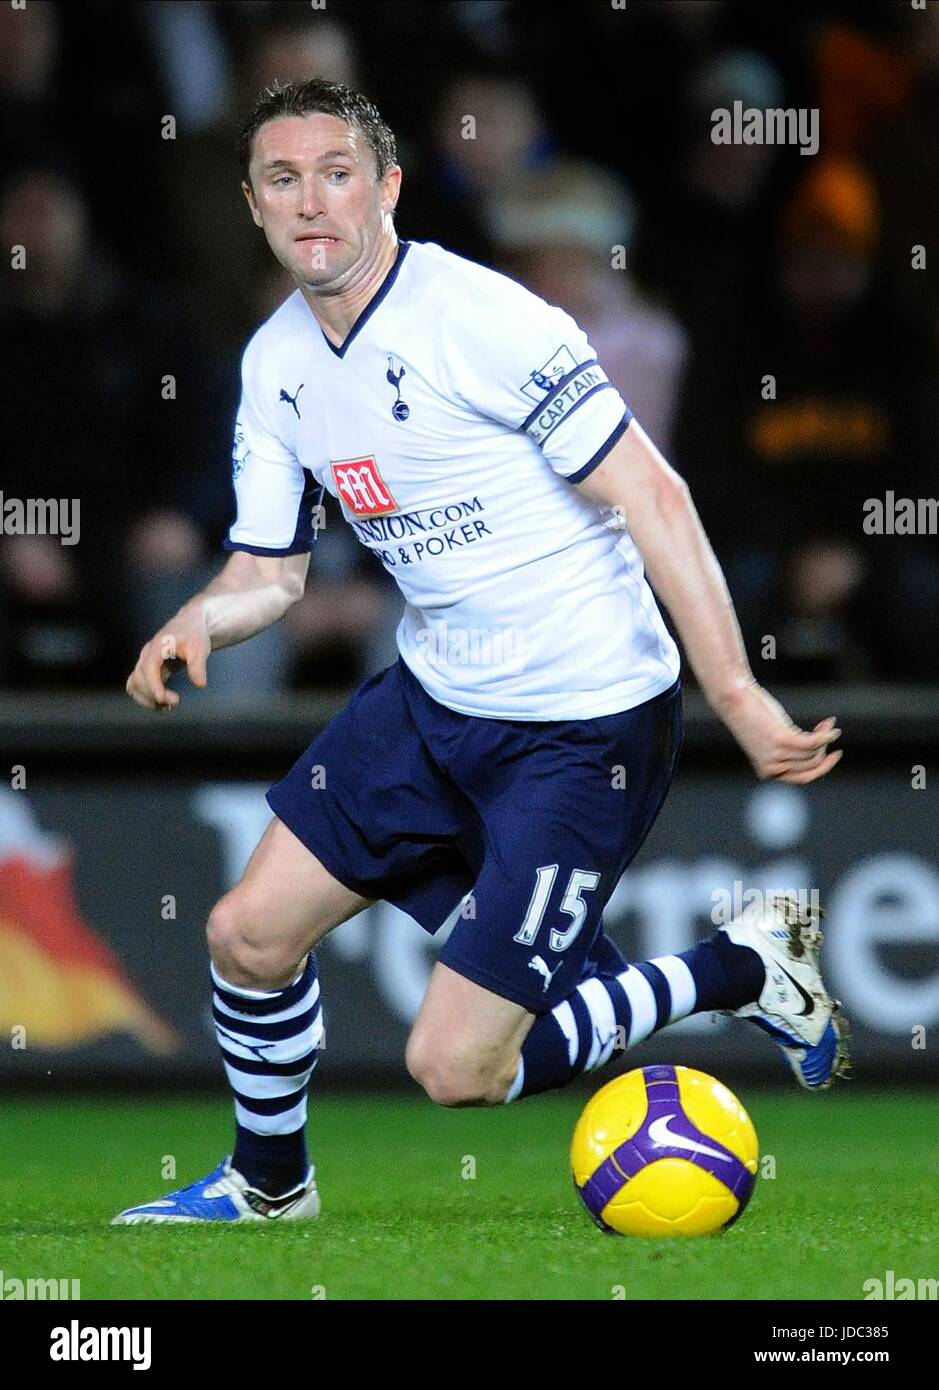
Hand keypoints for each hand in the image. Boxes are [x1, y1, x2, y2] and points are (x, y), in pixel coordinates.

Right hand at [126, 615, 209, 709]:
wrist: (190, 624)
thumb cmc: (194, 634)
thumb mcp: (200, 647)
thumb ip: (198, 666)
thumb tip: (200, 684)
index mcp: (158, 646)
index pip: (148, 668)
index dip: (152, 685)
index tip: (162, 699)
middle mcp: (147, 654)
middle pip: (139, 678)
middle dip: (153, 694)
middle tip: (175, 701)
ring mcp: (145, 662)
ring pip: (134, 684)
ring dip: (146, 698)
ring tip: (166, 707)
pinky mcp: (148, 669)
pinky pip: (138, 686)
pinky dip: (145, 696)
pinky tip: (162, 703)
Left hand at [718, 683, 841, 783]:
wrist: (734, 700)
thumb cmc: (751, 717)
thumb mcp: (767, 741)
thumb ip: (784, 753)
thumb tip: (815, 754)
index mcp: (767, 771)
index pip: (803, 778)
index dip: (821, 767)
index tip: (833, 754)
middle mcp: (772, 767)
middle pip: (812, 764)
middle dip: (825, 750)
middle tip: (830, 734)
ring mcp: (776, 755)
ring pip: (814, 753)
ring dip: (825, 737)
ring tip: (827, 723)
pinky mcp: (782, 740)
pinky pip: (814, 742)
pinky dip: (826, 734)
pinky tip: (830, 724)